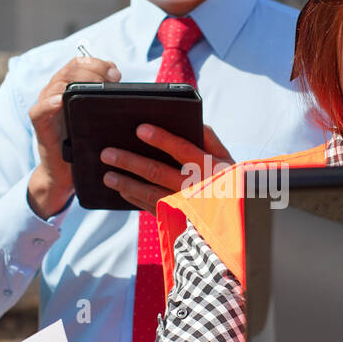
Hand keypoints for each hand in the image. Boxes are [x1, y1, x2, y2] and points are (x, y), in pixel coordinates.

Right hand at [27, 55, 120, 218]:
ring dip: (76, 81)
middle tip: (113, 79)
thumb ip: (105, 99)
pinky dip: (49, 103)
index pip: (81, 63)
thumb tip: (120, 81)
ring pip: (56, 84)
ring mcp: (46, 108)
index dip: (99, 63)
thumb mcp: (98, 118)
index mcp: (69, 86)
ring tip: (94, 86)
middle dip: (93, 69)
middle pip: (70, 69)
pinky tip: (60, 101)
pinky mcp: (40, 125)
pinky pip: (39, 110)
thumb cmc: (84, 143)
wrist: (66, 173)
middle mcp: (55, 92)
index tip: (116, 74)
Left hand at [100, 123, 232, 212]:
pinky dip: (135, 199)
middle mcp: (196, 187)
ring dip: (126, 184)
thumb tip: (193, 122)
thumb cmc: (229, 181)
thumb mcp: (227, 161)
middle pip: (158, 172)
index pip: (183, 150)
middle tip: (107, 154)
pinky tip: (121, 190)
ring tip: (107, 176)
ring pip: (151, 193)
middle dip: (131, 162)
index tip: (140, 129)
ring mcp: (185, 206)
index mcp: (210, 168)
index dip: (162, 139)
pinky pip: (152, 208)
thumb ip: (210, 139)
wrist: (235, 219)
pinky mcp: (178, 219)